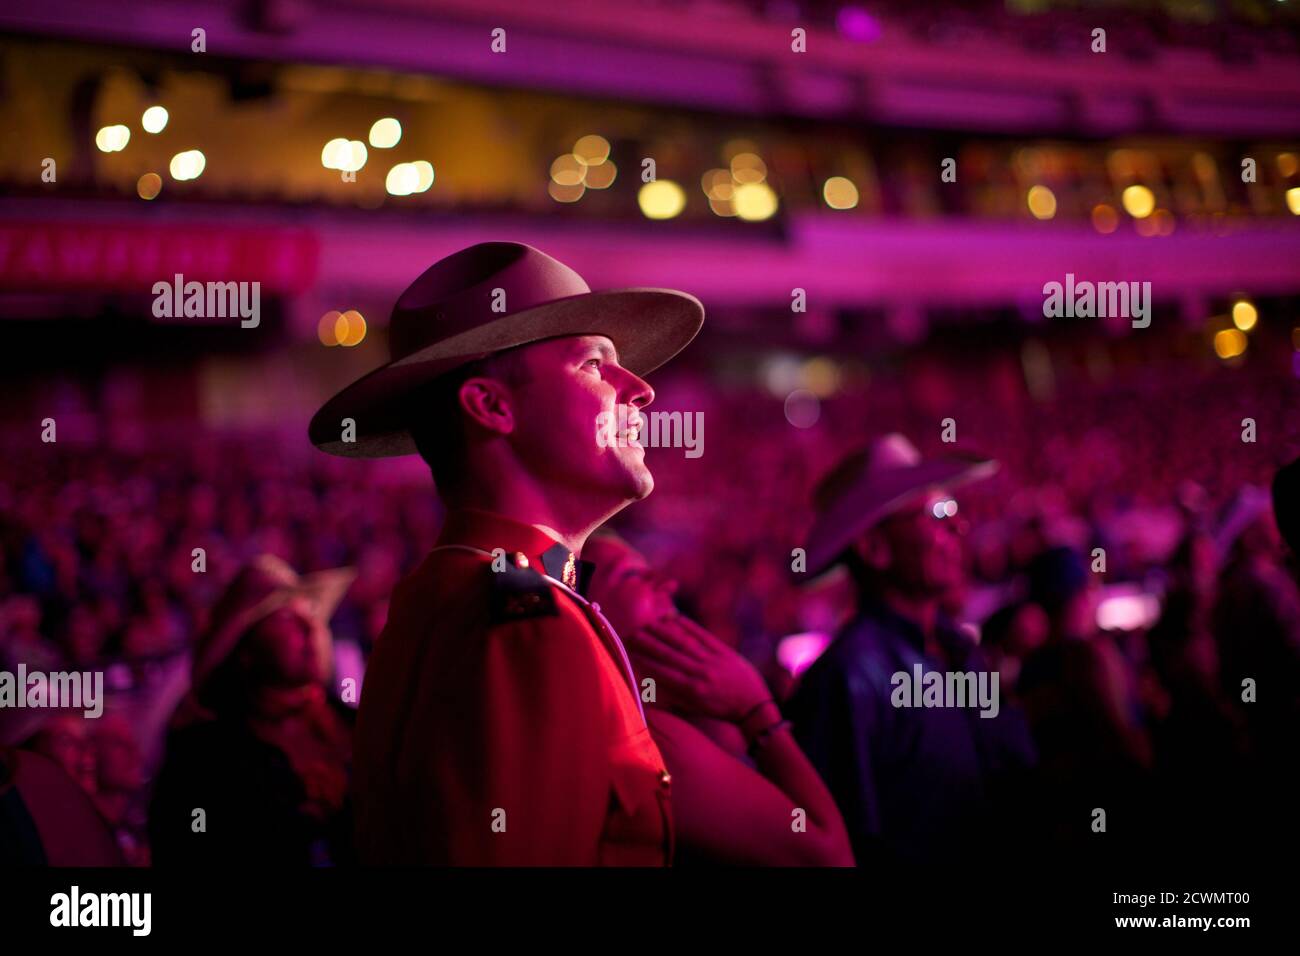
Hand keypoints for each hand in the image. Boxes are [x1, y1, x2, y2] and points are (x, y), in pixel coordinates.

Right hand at [628, 615, 770, 723]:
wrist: (754, 706)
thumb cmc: (722, 710)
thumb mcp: (698, 709)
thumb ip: (676, 698)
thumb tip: (652, 689)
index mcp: (693, 690)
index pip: (664, 672)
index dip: (646, 661)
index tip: (631, 652)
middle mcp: (701, 674)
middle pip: (670, 655)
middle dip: (650, 643)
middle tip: (634, 633)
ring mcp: (713, 661)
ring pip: (684, 643)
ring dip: (665, 632)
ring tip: (650, 624)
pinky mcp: (725, 652)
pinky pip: (704, 636)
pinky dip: (689, 626)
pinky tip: (675, 618)